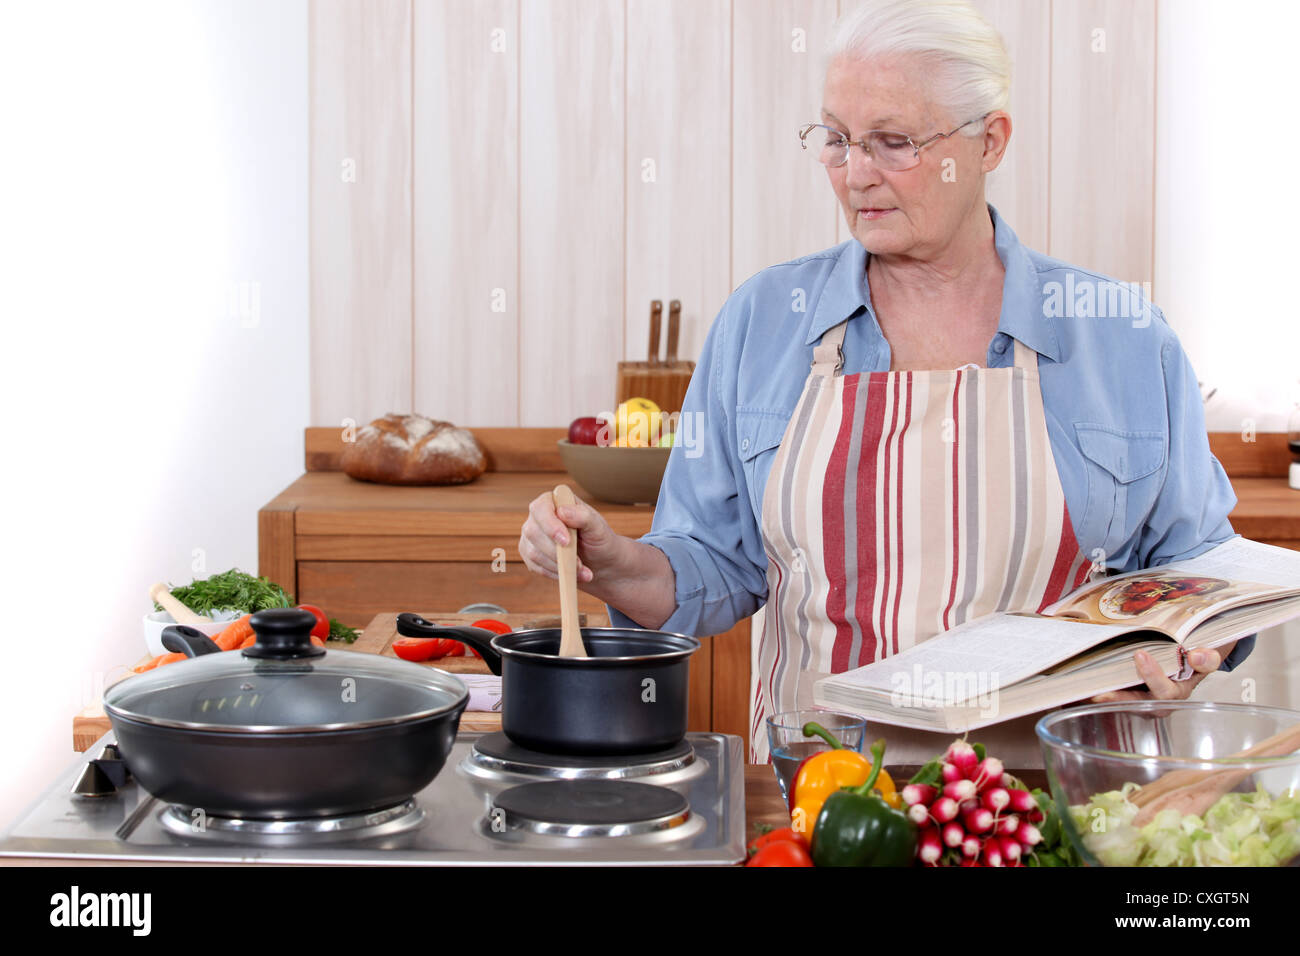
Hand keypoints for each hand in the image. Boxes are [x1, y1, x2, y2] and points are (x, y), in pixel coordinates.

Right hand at [518, 490, 622, 584]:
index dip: (550, 525)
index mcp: (554, 500)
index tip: (566, 542)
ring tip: (582, 572)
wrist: (599, 561)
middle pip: (533, 532)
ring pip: (533, 552)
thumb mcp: (597, 527)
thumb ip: (583, 516)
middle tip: (579, 564)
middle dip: (556, 552)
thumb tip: (562, 511)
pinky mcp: (530, 555)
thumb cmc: (599, 539)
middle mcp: (538, 516)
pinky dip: (554, 573)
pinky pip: (535, 566)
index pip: (541, 508)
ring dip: (558, 566)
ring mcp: (531, 536)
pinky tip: (571, 575)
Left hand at [1091, 643, 1233, 703]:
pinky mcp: (1123, 697)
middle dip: (1116, 697)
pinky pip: (1106, 698)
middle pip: (1134, 703)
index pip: (1166, 691)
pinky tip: (1071, 692)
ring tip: (1078, 693)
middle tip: (1098, 691)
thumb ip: (1206, 659)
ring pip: (1116, 703)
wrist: (1187, 667)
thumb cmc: (1192, 663)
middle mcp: (1155, 702)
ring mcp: (1137, 702)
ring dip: (1098, 699)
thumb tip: (1198, 655)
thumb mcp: (1205, 659)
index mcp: (1176, 693)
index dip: (1153, 676)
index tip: (1140, 655)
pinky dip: (1089, 695)